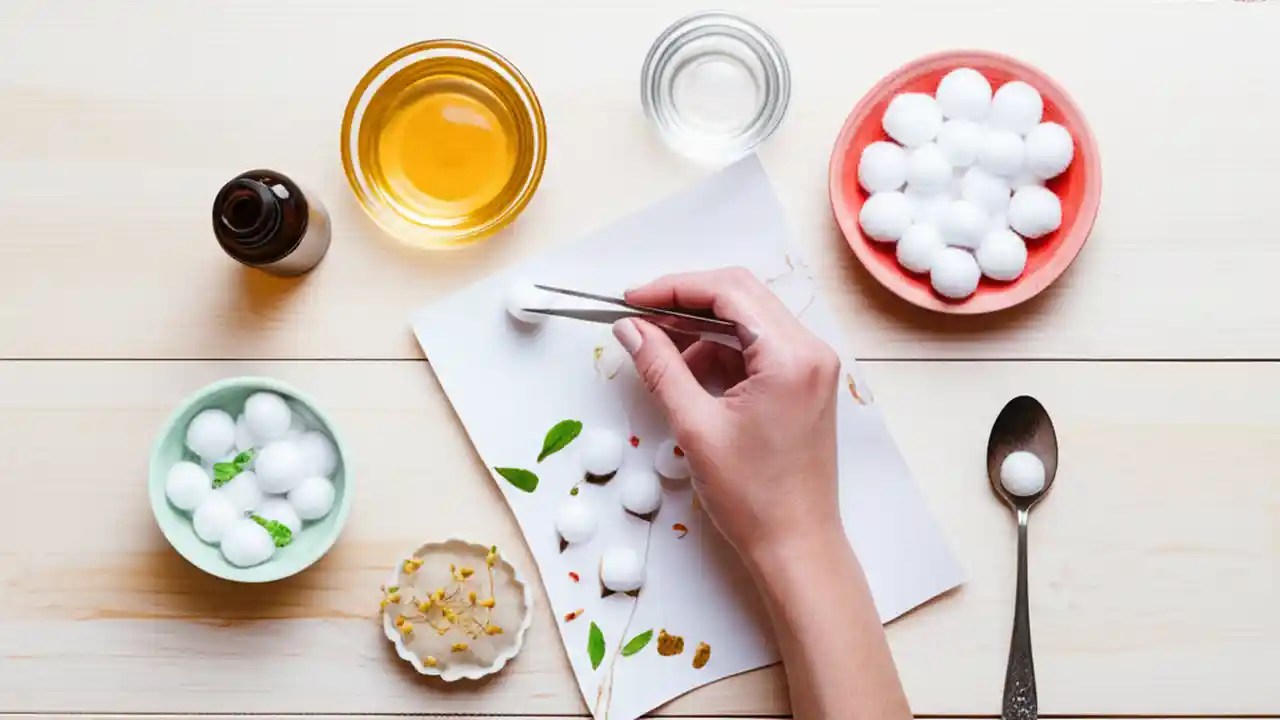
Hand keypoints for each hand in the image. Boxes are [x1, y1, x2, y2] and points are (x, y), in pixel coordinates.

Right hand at [612, 268, 843, 561]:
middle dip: (685, 304)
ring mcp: (812, 366)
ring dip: (702, 330)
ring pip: (748, 320)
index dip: (673, 288)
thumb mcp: (695, 427)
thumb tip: (630, 328)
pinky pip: (758, 348)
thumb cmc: (752, 497)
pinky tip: (689, 374)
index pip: (728, 291)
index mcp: (790, 356)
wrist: (796, 546)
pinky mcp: (805, 383)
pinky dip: (721, 352)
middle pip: (741, 296)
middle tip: (639, 320)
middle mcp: (810, 351)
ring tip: (660, 355)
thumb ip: (660, 368)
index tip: (632, 300)